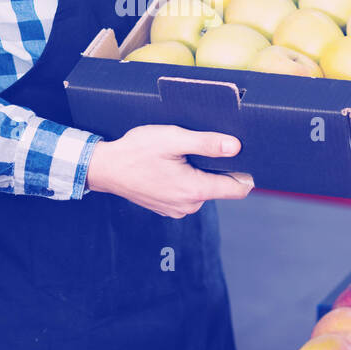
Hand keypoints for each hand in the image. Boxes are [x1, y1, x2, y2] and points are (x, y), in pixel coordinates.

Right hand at [85, 125, 253, 218]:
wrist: (105, 169)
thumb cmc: (136, 151)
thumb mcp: (172, 139)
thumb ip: (206, 143)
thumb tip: (235, 147)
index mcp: (194, 190)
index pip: (237, 189)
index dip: (245, 172)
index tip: (241, 156)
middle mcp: (189, 206)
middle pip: (219, 187)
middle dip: (214, 168)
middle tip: (196, 148)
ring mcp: (177, 210)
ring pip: (202, 190)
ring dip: (197, 174)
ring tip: (176, 158)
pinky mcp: (167, 208)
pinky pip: (187, 194)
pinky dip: (184, 180)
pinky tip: (168, 168)